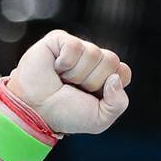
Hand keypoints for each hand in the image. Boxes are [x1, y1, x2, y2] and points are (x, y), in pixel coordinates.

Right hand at [7, 31, 131, 135]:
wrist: (36, 110)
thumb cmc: (65, 114)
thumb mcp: (100, 120)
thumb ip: (119, 104)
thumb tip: (115, 78)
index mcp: (106, 77)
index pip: (123, 72)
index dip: (110, 86)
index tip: (93, 97)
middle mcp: (93, 61)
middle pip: (111, 60)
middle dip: (93, 81)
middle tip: (74, 89)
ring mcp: (78, 49)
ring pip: (93, 53)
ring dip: (76, 74)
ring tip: (62, 80)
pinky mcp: (60, 40)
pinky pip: (75, 46)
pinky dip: (65, 63)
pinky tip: (56, 69)